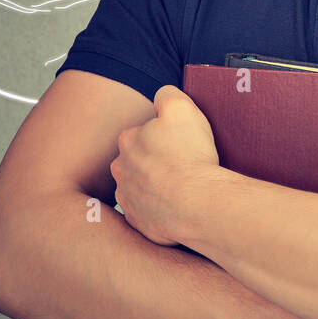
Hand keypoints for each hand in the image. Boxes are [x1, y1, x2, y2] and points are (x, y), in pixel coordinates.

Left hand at [110, 85, 219, 246]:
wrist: (196, 205)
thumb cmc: (188, 156)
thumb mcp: (180, 107)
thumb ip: (166, 95)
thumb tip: (161, 96)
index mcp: (128, 141)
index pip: (142, 131)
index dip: (163, 136)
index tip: (179, 142)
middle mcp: (121, 170)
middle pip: (139, 160)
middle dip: (156, 161)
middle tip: (182, 165)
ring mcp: (129, 198)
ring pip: (142, 187)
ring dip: (157, 186)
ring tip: (183, 188)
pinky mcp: (140, 222)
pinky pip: (149, 213)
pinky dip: (162, 210)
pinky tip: (180, 206)